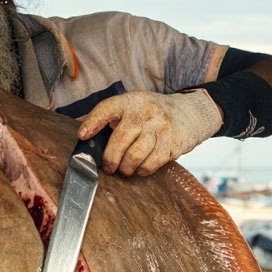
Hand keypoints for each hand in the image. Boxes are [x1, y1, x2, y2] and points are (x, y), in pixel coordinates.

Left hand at [77, 90, 220, 175]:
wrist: (189, 112)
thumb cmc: (152, 114)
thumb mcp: (133, 107)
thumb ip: (112, 119)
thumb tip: (85, 139)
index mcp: (131, 101)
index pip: (107, 108)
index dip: (93, 122)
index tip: (82, 136)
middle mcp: (146, 111)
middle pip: (121, 138)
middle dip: (111, 157)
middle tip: (108, 167)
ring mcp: (161, 127)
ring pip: (136, 154)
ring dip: (126, 167)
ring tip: (124, 170)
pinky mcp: (173, 142)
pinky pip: (152, 163)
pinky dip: (143, 170)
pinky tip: (140, 168)